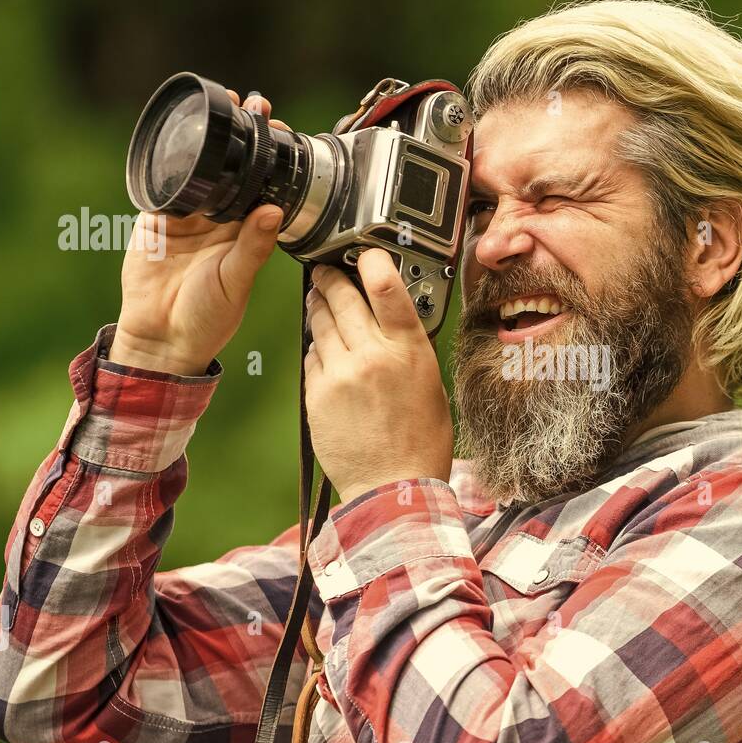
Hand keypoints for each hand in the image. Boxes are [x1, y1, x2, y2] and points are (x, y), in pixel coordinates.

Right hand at [110, 91, 292, 375]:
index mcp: (246, 232)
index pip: (263, 187)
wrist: (160, 337)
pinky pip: (163, 182)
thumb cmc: (207, 318)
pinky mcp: (155, 217)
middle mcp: (219, 219)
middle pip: (234, 168)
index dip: (272, 160)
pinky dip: (171, 159)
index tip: (282, 131)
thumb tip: (274, 211)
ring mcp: (187, 215)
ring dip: (210, 139)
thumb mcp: (236, 280)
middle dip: (244, 136)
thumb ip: (254, 246)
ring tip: (224, 105)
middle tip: (255, 105)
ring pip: (201, 168)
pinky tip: (182, 134)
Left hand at [304, 250, 453, 502]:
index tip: (364, 254)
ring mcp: (341, 373)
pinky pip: (311, 358)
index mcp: (409, 351)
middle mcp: (373, 355)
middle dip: (331, 280)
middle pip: (342, 298)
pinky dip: (316, 350)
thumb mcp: (430, 385)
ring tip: (319, 303)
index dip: (371, 262)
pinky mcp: (317, 394)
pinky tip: (325, 354)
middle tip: (326, 273)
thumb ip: (407, 350)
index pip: (387, 288)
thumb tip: (389, 324)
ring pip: (320, 323)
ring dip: (318, 308)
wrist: (393, 488)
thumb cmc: (420, 441)